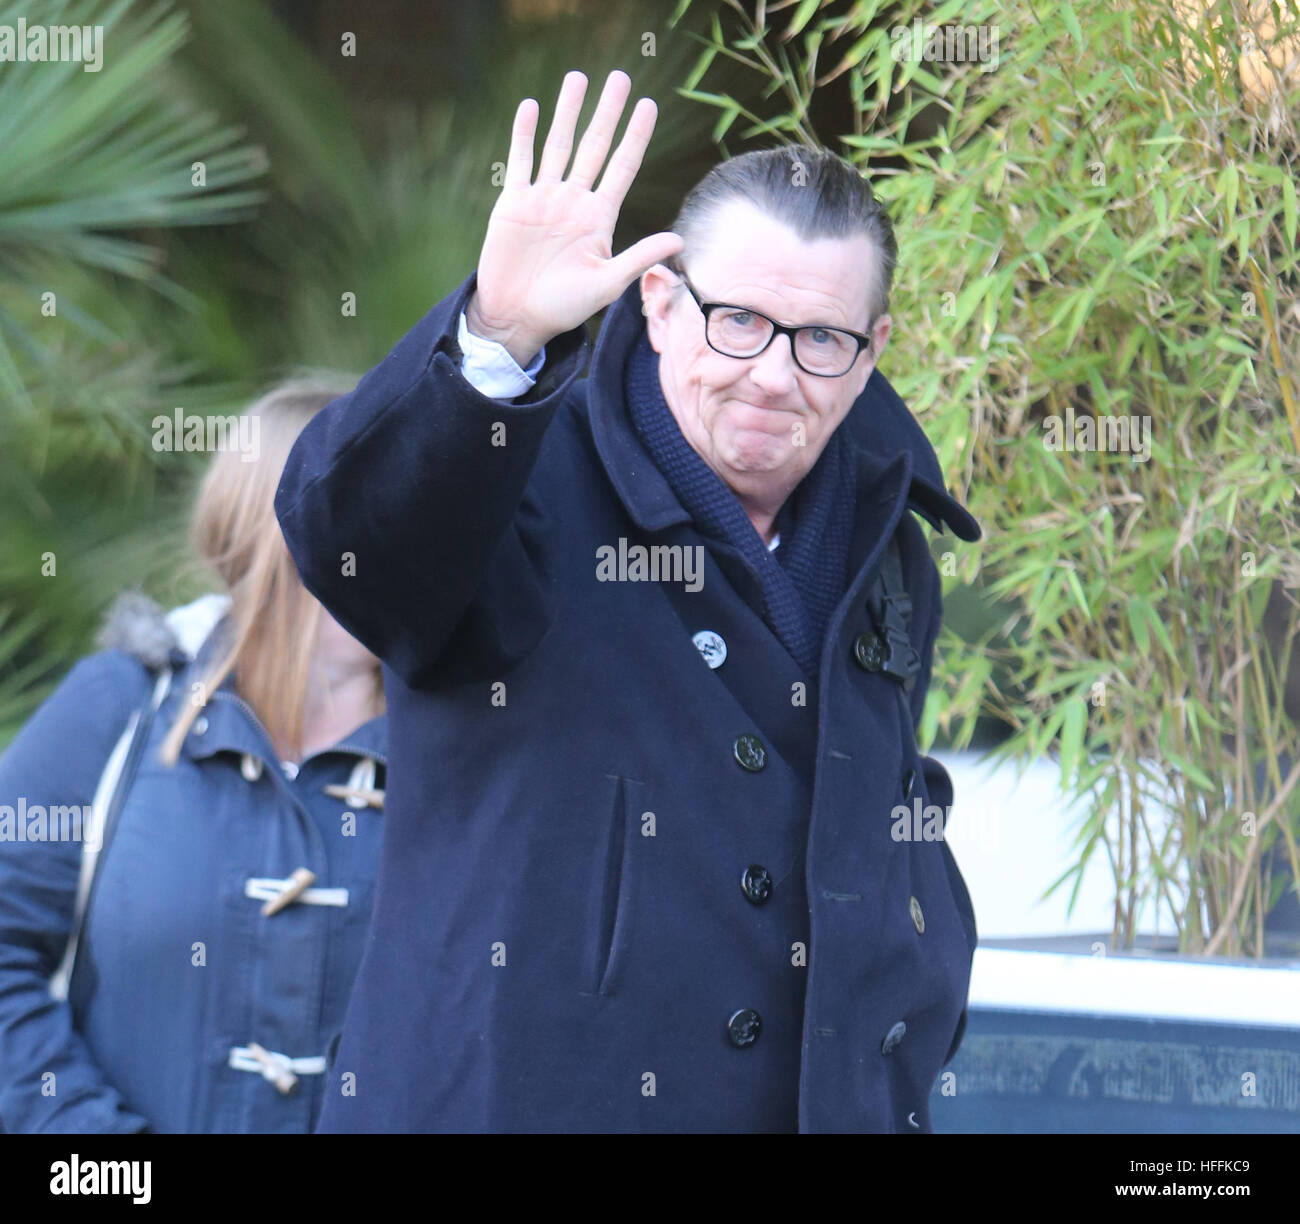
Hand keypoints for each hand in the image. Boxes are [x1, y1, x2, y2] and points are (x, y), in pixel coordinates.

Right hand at [466, 70, 683, 365]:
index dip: (636, 137)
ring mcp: (543, 199)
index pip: (622, 167)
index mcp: (599, 217)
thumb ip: (639, 258)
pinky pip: (521, 161)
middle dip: (607, 113)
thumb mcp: (607, 285)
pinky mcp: (514, 203)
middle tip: (621, 77)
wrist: (518, 317)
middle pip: (594, 146)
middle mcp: (574, 201)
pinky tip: (531, 107)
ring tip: (578, 77)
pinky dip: (524, 134)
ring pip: (558, 145)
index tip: (650, 105)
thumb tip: (679, 240)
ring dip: (568, 112)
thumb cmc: (565, 308)